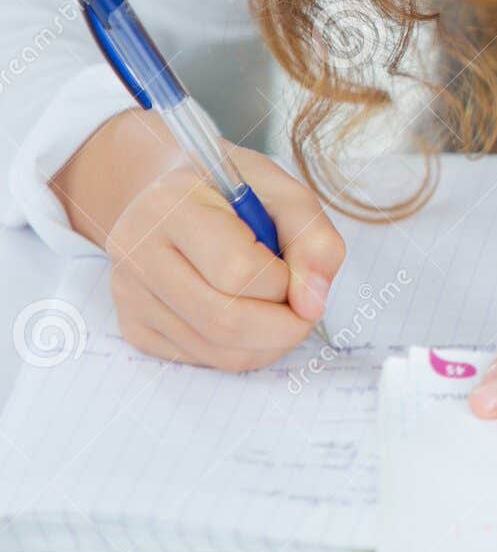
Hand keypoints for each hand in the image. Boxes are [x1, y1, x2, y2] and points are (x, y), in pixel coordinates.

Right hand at [51, 109, 345, 370]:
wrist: (176, 195)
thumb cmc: (234, 192)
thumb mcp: (284, 193)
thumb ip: (313, 239)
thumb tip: (312, 304)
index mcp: (170, 205)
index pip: (237, 271)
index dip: (284, 281)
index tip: (296, 269)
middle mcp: (135, 251)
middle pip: (224, 320)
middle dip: (284, 325)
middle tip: (303, 308)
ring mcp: (128, 294)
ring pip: (217, 351)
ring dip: (269, 343)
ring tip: (280, 311)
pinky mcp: (133, 326)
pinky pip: (202, 360)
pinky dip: (242, 350)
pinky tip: (248, 317)